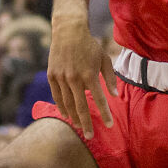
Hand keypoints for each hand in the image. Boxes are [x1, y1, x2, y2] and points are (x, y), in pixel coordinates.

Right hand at [47, 23, 116, 137]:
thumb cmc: (89, 45)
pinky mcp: (52, 75)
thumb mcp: (104, 59)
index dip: (104, 114)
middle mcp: (74, 78)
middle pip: (80, 107)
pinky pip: (56, 95)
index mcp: (89, 74)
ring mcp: (61, 77)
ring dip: (73, 117)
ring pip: (67, 103)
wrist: (68, 31)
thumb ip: (110, 78)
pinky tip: (66, 114)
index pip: (98, 100)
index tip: (109, 125)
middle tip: (89, 136)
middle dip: (86, 123)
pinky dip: (61, 106)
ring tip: (79, 126)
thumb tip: (115, 96)